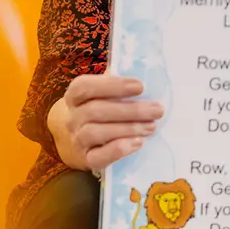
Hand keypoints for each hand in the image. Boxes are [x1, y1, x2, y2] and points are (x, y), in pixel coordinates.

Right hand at [48, 75, 163, 171]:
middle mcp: (72, 117)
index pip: (85, 87)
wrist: (82, 143)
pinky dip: (118, 150)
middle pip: (96, 110)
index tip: (140, 86)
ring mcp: (77, 139)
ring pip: (96, 132)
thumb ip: (116, 85)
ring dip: (127, 128)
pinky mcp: (87, 159)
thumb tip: (140, 69)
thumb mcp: (103, 96)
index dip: (112, 86)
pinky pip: (98, 157)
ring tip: (151, 127)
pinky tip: (138, 143)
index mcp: (75, 96)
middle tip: (157, 110)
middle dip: (130, 110)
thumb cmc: (101, 113)